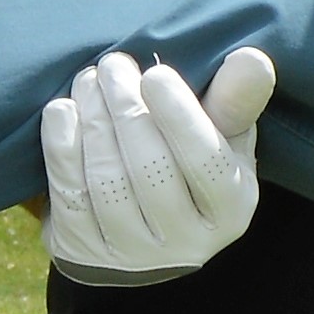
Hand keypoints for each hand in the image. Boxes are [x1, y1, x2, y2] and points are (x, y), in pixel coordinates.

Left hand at [39, 46, 274, 285]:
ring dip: (93, 120)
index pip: (206, 162)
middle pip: (150, 168)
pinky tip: (64, 110)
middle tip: (114, 65)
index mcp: (230, 210)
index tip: (155, 73)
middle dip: (126, 108)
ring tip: (90, 80)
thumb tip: (252, 59)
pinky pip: (68, 193)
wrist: (140, 231)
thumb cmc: (188, 167)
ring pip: (107, 180)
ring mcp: (131, 254)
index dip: (178, 115)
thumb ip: (236, 99)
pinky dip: (62, 145)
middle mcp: (185, 242)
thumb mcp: (223, 138)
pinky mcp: (82, 253)